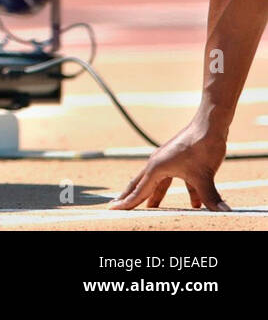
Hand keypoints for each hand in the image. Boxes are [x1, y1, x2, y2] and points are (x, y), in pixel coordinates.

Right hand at [110, 116, 230, 210]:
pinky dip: (183, 192)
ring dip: (153, 195)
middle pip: (139, 184)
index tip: (112, 209)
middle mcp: (158, 164)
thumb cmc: (202, 146)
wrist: (210, 125)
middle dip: (129, 196)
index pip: (139, 191)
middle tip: (117, 206)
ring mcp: (167, 161)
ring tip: (149, 208)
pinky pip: (175, 180)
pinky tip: (195, 205)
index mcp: (157, 168)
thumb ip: (210, 197)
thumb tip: (224, 212)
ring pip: (156, 182)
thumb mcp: (204, 176)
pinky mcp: (179, 160)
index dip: (127, 203)